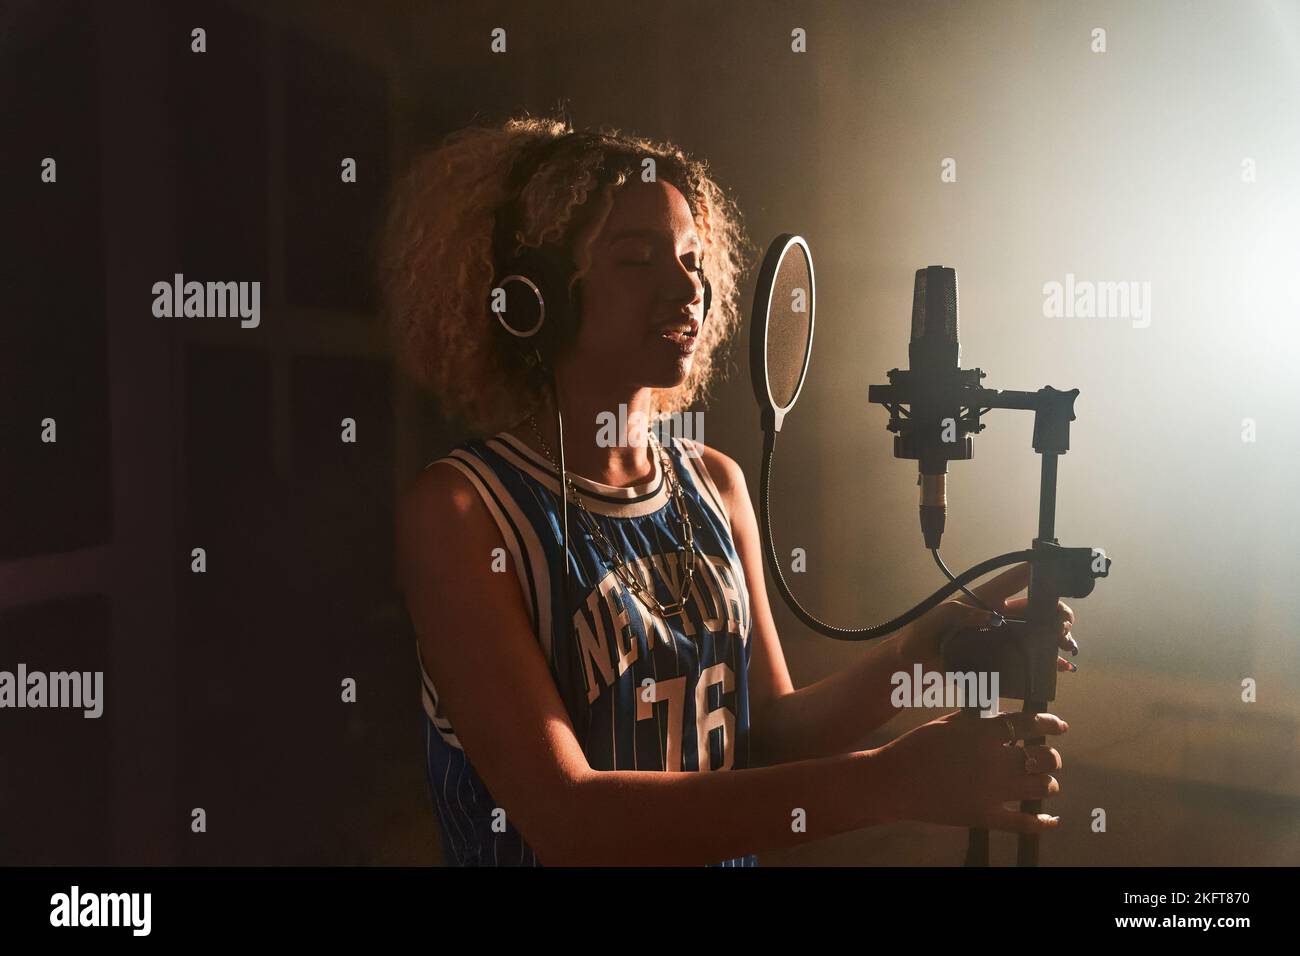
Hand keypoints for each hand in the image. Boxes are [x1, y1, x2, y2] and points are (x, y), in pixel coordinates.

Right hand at [876, 709, 1067, 831]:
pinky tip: (1052, 820)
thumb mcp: (946, 723)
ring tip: (1045, 781)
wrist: (894, 781)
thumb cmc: (916, 746)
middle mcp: (995, 761)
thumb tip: (1002, 715)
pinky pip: (1024, 823)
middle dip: (1051, 756)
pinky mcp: (986, 816)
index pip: (1029, 725)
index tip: (1059, 725)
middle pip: (1043, 758)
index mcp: (984, 733)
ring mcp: (993, 791)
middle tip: (1047, 757)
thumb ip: (977, 718)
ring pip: (1041, 786)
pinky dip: (1043, 823)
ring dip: (1048, 782)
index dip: (1049, 724)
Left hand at [896, 562, 1078, 673]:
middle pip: (1037, 608)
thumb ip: (960, 613)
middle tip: (1063, 625)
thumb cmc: (922, 635)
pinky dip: (1049, 662)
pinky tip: (1063, 666)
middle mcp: (998, 615)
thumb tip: (990, 617)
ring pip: (1039, 632)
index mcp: (985, 599)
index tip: (1058, 575)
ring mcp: (1002, 636)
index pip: (1016, 579)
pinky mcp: (1001, 658)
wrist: (913, 665)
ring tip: (1066, 645)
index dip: (1038, 572)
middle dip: (1057, 612)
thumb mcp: (937, 618)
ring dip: (1057, 636)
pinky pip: (1030, 658)